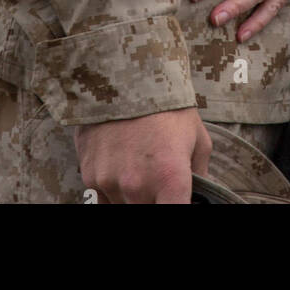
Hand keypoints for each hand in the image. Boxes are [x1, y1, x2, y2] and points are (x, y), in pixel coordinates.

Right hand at [73, 108, 210, 203]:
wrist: (124, 75)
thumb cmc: (167, 106)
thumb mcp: (197, 138)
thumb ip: (199, 176)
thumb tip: (197, 198)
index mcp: (169, 178)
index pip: (174, 214)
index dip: (178, 207)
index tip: (177, 199)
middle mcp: (137, 187)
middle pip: (146, 211)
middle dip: (155, 198)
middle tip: (158, 175)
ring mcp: (110, 183)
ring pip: (124, 206)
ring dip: (132, 195)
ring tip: (139, 162)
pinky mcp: (89, 176)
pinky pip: (104, 195)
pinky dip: (113, 186)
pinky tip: (121, 160)